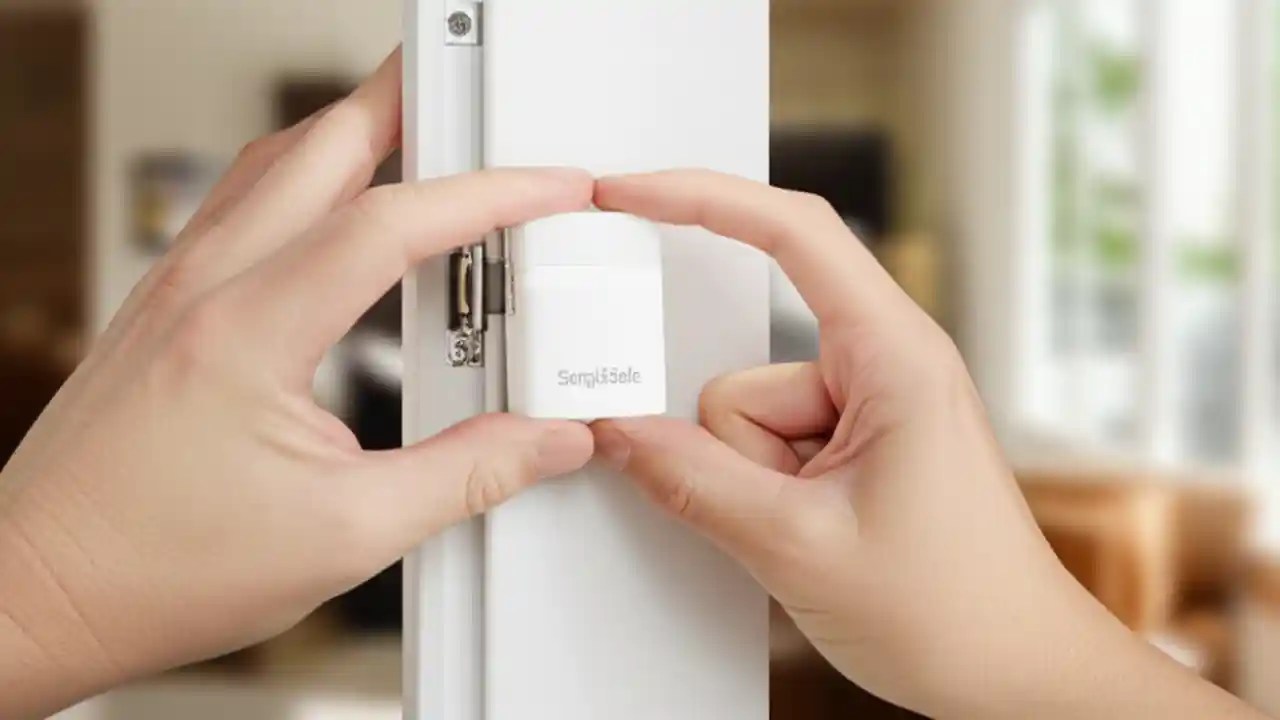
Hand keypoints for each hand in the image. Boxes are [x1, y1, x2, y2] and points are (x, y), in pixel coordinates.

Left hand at [0, 50, 593, 718]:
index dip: (490, 195)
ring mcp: (174, 288)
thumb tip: (540, 442)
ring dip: (353, 135)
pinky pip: (242, 203)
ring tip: (418, 137)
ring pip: (274, 162)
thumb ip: (465, 477)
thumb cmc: (153, 569)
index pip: (393, 222)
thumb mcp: (346, 534)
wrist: (37, 593)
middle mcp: (203, 286)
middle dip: (408, 104)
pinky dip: (305, 179)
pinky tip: (334, 211)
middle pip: (321, 144)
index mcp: (249, 330)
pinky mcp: (162, 307)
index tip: (546, 188)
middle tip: (474, 98)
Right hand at [591, 170, 1263, 719]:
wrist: (1017, 675)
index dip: (701, 198)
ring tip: (821, 536)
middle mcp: (885, 365)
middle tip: (791, 517)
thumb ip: (693, 481)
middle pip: (743, 372)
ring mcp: (870, 408)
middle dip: (737, 452)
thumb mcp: (799, 546)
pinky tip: (820, 537)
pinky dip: (768, 495)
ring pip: (746, 423)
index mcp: (895, 354)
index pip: (792, 232)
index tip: (631, 193)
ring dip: (757, 485)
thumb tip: (618, 433)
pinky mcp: (856, 444)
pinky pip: (768, 451)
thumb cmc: (959, 612)